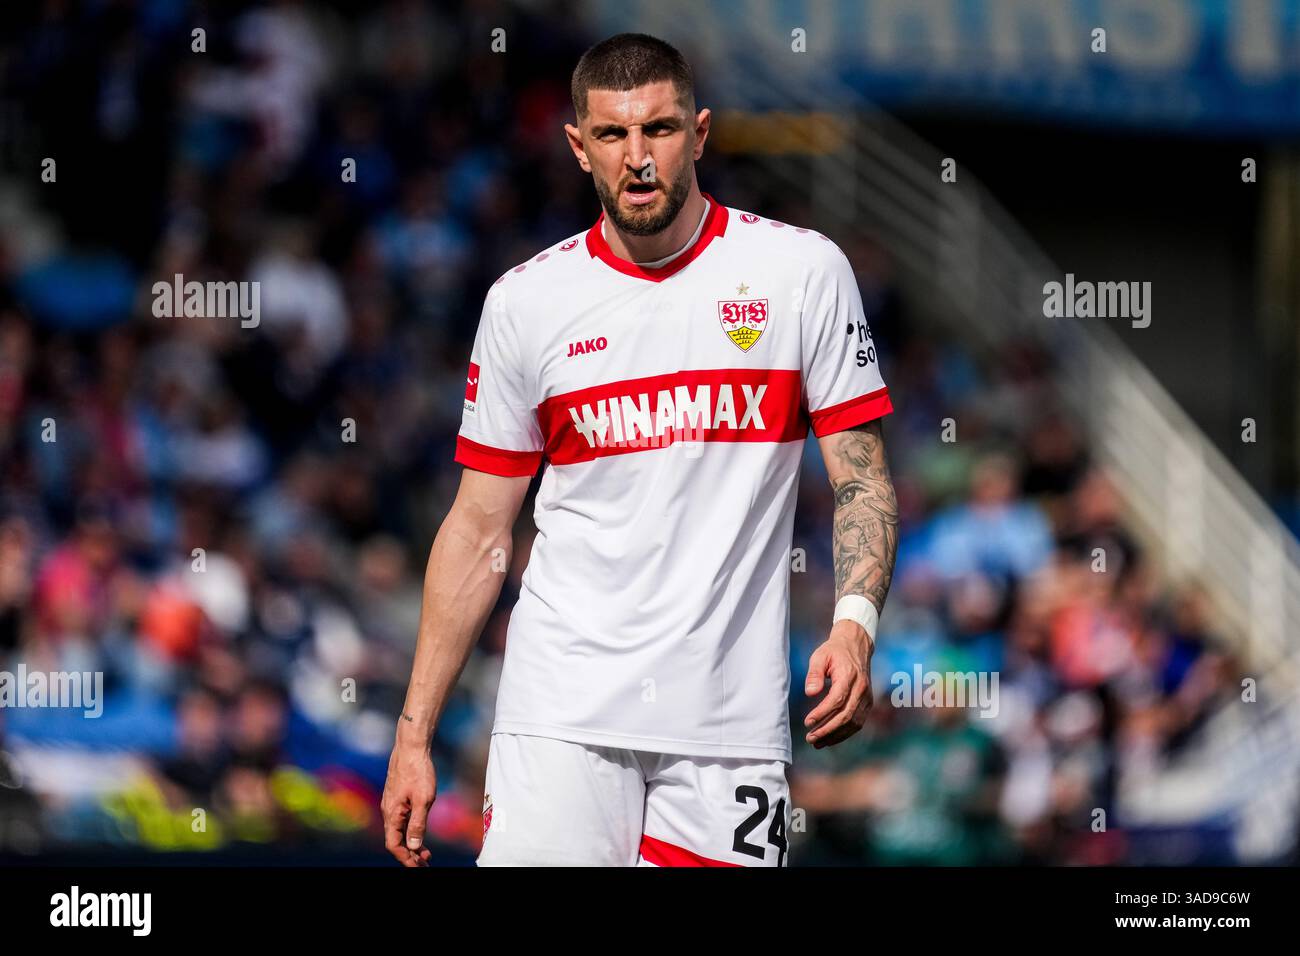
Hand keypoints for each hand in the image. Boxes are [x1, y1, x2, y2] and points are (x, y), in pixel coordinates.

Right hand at [380, 739, 436, 866]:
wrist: (411, 746)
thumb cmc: (418, 771)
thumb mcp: (424, 799)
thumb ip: (418, 824)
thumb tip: (413, 847)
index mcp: (392, 814)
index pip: (394, 845)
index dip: (405, 859)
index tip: (419, 866)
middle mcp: (388, 810)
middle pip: (395, 840)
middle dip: (410, 854)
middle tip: (426, 862)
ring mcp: (391, 803)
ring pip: (398, 830)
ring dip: (411, 843)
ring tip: (426, 852)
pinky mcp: (396, 796)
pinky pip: (400, 820)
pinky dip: (410, 830)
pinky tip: (420, 831)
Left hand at [803, 619, 873, 748]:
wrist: (856, 646)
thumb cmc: (835, 651)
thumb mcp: (820, 656)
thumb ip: (814, 674)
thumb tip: (810, 693)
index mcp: (849, 676)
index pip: (837, 699)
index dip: (822, 713)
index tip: (807, 722)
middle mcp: (861, 689)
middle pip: (846, 715)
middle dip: (827, 730)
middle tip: (810, 738)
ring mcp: (866, 697)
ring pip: (853, 722)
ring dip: (835, 735)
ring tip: (817, 743)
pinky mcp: (868, 703)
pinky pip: (858, 722)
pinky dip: (845, 733)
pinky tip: (830, 739)